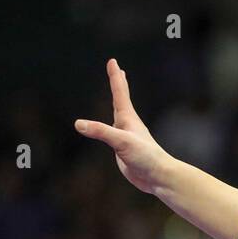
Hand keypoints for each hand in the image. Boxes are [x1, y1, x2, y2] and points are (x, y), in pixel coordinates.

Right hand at [74, 59, 173, 194]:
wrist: (159, 177)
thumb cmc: (146, 157)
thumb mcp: (121, 142)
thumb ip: (100, 131)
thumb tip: (78, 124)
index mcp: (128, 118)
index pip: (120, 92)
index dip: (115, 76)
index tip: (113, 61)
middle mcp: (128, 125)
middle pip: (121, 99)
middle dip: (118, 84)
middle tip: (117, 70)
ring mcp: (126, 137)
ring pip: (118, 117)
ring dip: (116, 104)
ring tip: (116, 98)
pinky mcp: (124, 150)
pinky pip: (113, 134)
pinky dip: (110, 127)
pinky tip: (111, 130)